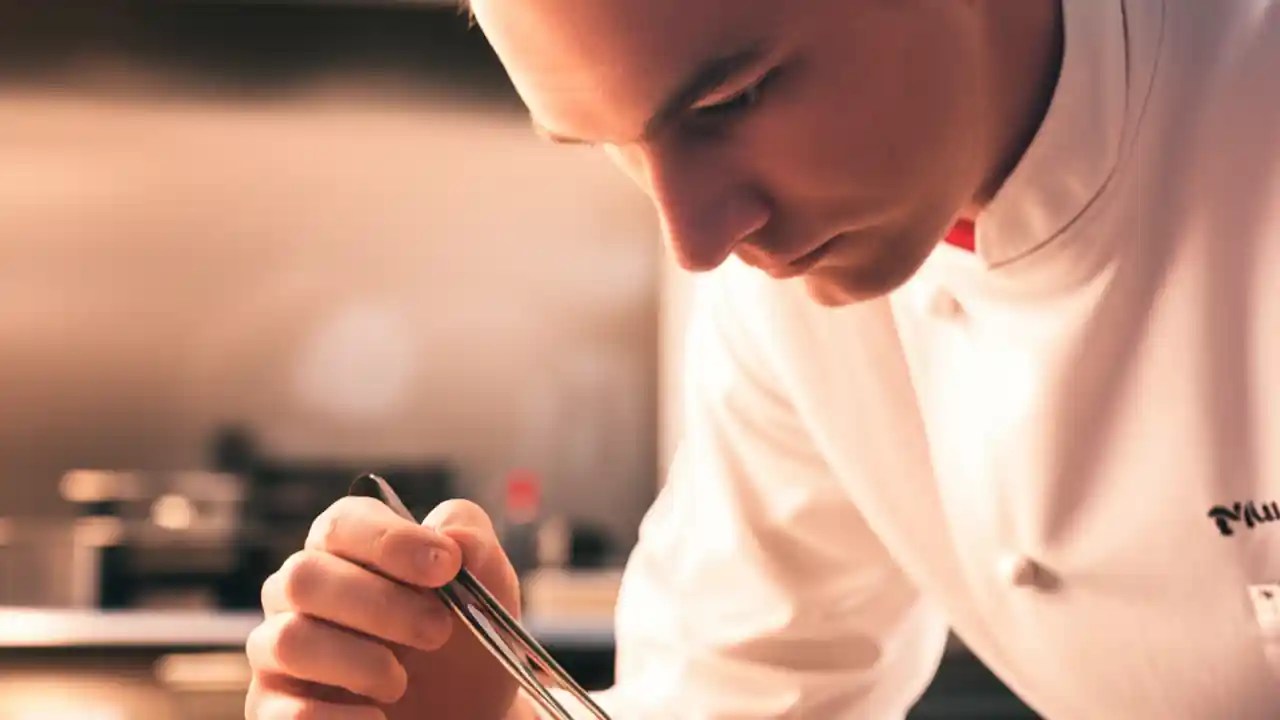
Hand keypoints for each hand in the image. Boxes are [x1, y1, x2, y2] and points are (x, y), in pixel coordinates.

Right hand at [245, 496, 522, 719]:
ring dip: (359, 662)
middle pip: (305, 575)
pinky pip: (286, 711)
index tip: (447, 566)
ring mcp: (280, 649)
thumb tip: (453, 533)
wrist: (465, 713)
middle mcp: (301, 591)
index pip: (342, 523)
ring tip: (401, 681)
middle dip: (381, 604)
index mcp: (347, 548)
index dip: (392, 540)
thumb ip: (476, 547)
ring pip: (289, 639)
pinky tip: (378, 716)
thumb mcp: (488, 590)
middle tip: (439, 631)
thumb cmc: (464, 640)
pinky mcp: (275, 708)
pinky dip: (339, 717)